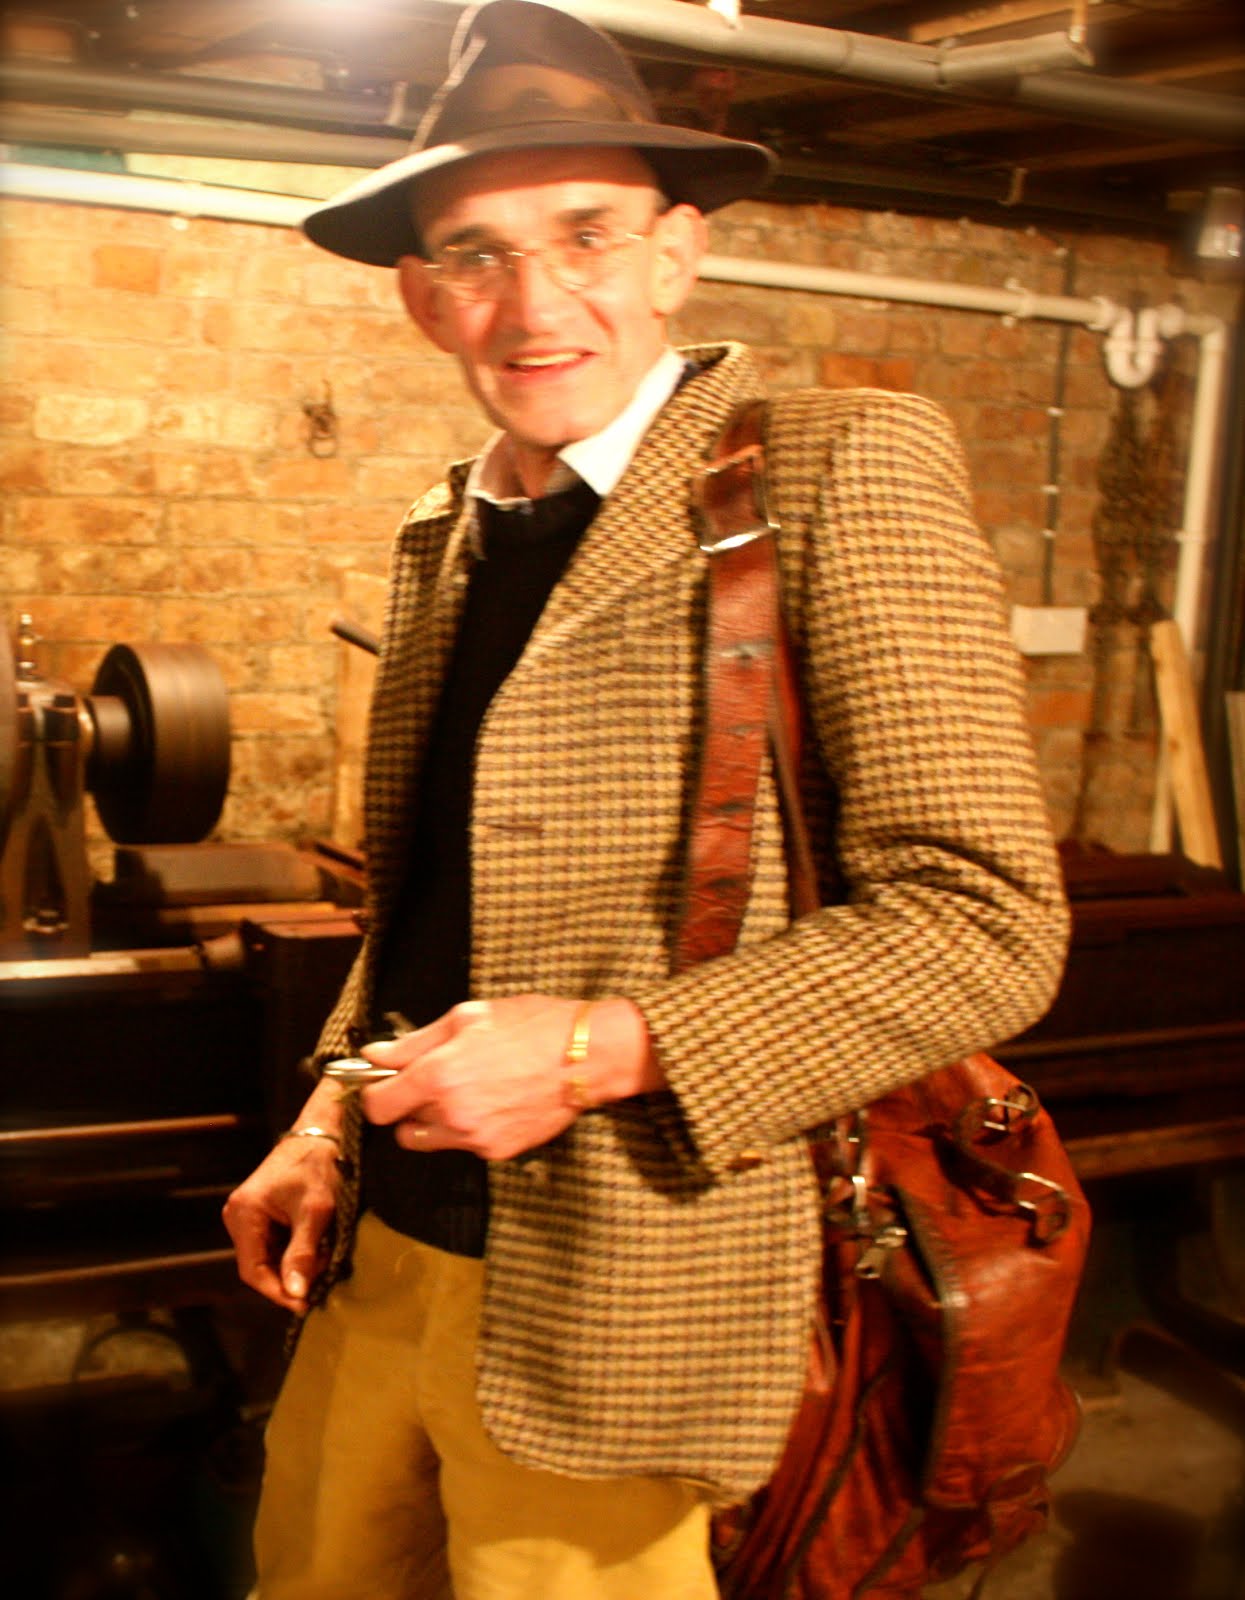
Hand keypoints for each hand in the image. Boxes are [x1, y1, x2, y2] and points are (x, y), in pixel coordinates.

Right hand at [222, 1097, 342, 1311]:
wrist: (323, 1132)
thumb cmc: (319, 1166)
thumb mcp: (316, 1211)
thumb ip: (303, 1253)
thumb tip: (296, 1294)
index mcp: (244, 1214)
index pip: (252, 1270)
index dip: (277, 1292)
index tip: (304, 1304)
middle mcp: (238, 1215)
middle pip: (259, 1265)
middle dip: (290, 1276)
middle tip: (321, 1279)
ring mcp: (247, 1214)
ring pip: (269, 1256)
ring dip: (295, 1264)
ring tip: (322, 1257)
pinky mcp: (260, 1212)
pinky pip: (274, 1243)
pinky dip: (295, 1250)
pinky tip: (316, 1245)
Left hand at [361, 995, 661, 1161]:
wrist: (585, 1056)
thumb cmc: (530, 1025)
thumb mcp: (468, 1018)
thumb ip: (415, 1041)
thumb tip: (373, 1055)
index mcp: (437, 1074)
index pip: (377, 1106)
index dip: (375, 1092)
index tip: (386, 1082)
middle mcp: (450, 1113)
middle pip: (401, 1127)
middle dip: (409, 1106)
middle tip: (434, 1082)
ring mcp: (474, 1138)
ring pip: (431, 1140)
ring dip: (436, 1121)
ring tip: (467, 1092)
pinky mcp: (498, 1152)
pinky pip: (465, 1145)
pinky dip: (469, 1129)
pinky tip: (495, 1102)